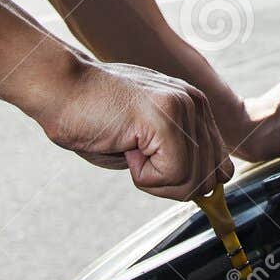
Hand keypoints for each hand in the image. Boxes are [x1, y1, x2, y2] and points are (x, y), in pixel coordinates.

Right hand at [35, 61, 232, 200]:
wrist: (59, 89)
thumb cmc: (91, 118)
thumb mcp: (143, 142)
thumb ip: (176, 159)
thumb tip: (204, 190)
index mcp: (195, 107)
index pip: (220, 167)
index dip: (189, 183)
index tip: (156, 171)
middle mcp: (196, 104)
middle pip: (210, 179)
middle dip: (171, 185)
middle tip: (136, 157)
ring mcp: (185, 108)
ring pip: (193, 181)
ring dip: (154, 180)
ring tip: (129, 147)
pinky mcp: (167, 119)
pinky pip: (173, 175)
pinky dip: (143, 176)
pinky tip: (125, 146)